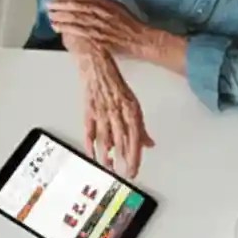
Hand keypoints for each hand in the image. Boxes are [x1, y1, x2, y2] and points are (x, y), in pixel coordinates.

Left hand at [48, 0, 152, 55]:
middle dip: (60, 3)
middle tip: (48, 4)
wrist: (140, 39)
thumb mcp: (116, 5)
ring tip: (49, 15)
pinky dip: (66, 28)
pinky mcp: (98, 37)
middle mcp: (102, 11)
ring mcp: (100, 24)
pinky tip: (56, 27)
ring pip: (76, 17)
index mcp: (106, 2)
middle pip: (77, 4)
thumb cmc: (129, 24)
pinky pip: (79, 31)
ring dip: (60, 15)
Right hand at [76, 50, 154, 177]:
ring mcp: (102, 111)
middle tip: (126, 173)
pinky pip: (90, 131)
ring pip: (105, 138)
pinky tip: (93, 154)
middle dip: (124, 160)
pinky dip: (90, 144)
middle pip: (122, 141)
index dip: (135, 155)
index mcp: (130, 109)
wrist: (96, 64)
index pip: (135, 138)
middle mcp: (117, 111)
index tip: (135, 169)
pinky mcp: (88, 110)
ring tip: (110, 168)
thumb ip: (140, 127)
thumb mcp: (132, 104)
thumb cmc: (114, 83)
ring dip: (107, 156)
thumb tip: (149, 144)